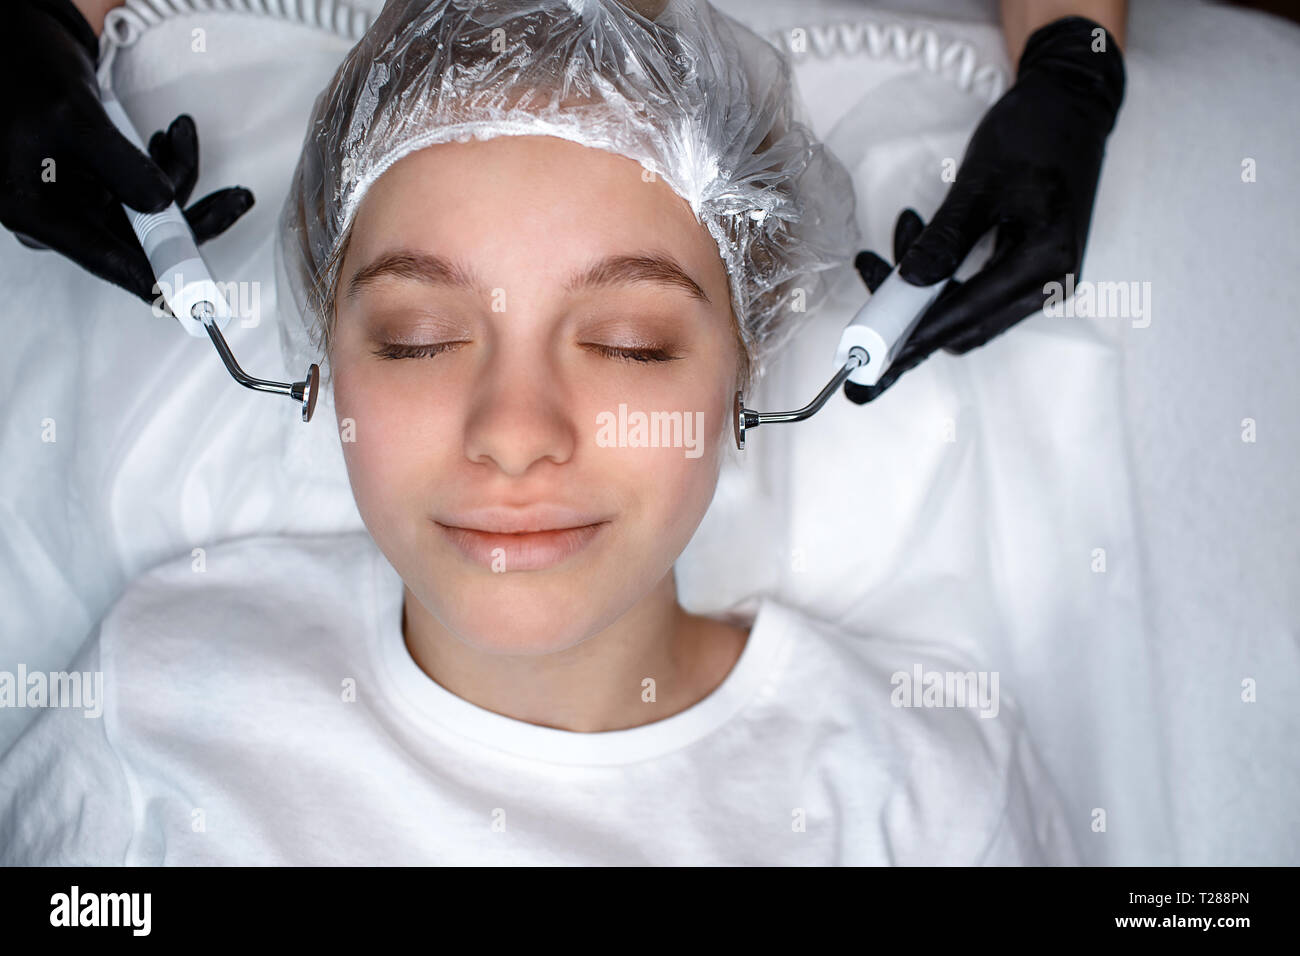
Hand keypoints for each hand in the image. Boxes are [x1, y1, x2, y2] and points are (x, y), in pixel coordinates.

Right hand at [0, 0, 253, 304]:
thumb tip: (163, 207)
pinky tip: (167, 141)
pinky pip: (140, 196)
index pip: (113, 263)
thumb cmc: (25, 73)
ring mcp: (76, 206)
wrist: (10, 43)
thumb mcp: (72, 117)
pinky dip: (162, 171)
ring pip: (150, 216)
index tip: (203, 308)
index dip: (163, 284)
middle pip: (144, 242)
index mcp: (38, 215)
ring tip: (180, 132)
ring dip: (178, 178)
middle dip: (191, 213)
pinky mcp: (93, 190)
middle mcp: (59, 221)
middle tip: (238, 196)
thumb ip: (119, 166)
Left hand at [845, 15, 1124, 404]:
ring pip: (965, 310)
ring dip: (923, 286)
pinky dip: (942, 273)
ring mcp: (1043, 280)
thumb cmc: (1033, 130)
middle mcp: (1050, 284)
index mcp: (1045, 263)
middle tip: (868, 266)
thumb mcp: (981, 181)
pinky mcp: (1031, 269)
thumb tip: (909, 286)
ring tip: (900, 231)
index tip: (871, 364)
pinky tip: (918, 235)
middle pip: (963, 326)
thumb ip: (945, 239)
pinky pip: (976, 289)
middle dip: (909, 309)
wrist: (1073, 101)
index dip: (913, 341)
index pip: (966, 319)